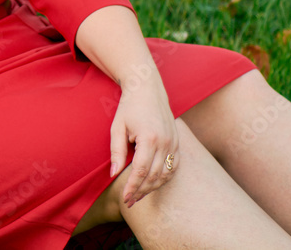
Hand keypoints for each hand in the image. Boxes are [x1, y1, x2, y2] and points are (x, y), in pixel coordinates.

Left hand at [108, 80, 178, 207]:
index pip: (140, 171)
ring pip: (165, 174)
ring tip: (139, 195)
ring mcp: (174, 143)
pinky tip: (153, 184)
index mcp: (149, 138)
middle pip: (154, 176)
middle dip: (141, 191)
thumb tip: (113, 174)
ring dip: (152, 187)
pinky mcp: (177, 143)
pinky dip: (164, 178)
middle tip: (129, 202)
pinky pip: (174, 166)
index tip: (125, 198)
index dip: (132, 187)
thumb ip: (116, 151)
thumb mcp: (117, 127)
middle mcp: (165, 142)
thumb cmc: (129, 107)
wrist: (147, 89)